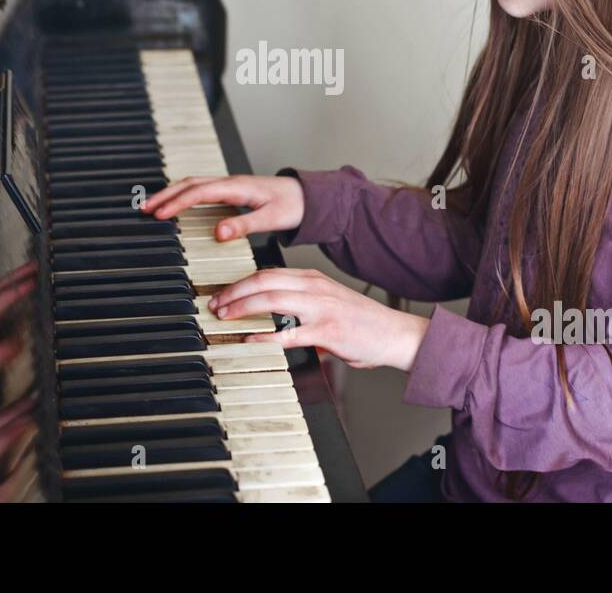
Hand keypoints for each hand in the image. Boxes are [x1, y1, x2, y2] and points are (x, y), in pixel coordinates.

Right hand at [142, 174, 304, 242]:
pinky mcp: (230, 191)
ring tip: (151, 206)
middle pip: (189, 184)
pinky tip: (174, 204)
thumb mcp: (271, 218)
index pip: (199, 191)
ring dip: (171, 193)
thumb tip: (218, 232)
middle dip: (164, 195)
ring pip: (192, 184)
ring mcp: (229, 185)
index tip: (159, 213)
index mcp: (237, 187)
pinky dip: (182, 194)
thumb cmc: (291, 206)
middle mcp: (230, 182)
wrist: (307, 196)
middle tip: (143, 209)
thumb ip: (244, 225)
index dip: (177, 202)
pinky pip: (200, 188)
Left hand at [208, 267, 429, 370]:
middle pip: (263, 281)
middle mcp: (314, 288)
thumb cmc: (362, 322)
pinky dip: (264, 336)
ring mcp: (320, 308)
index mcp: (313, 279)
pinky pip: (287, 333)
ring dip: (242, 307)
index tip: (224, 294)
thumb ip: (301, 305)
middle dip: (233, 292)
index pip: (268, 273)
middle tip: (215, 304)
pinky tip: (249, 339)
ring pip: (271, 299)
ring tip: (224, 316)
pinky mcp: (326, 331)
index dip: (241, 283)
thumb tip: (272, 319)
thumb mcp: (329, 302)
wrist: (395, 334)